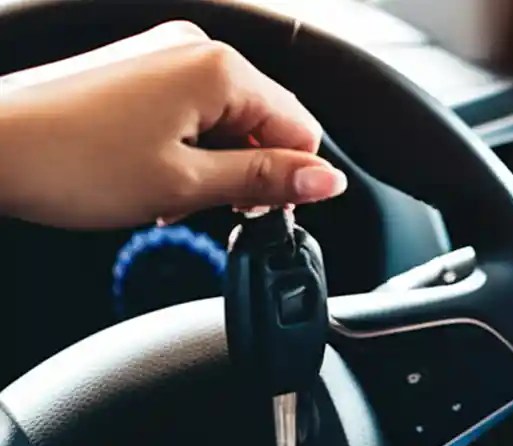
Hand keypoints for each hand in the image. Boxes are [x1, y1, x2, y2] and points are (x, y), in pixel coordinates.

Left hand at [0, 21, 346, 229]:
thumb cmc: (68, 161)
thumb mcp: (186, 184)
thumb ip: (266, 180)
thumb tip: (327, 181)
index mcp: (218, 69)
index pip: (300, 128)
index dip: (290, 179)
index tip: (262, 212)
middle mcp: (195, 49)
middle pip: (265, 122)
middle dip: (248, 172)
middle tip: (208, 209)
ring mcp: (162, 56)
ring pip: (226, 121)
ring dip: (214, 166)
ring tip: (170, 197)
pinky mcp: (137, 70)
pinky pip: (190, 111)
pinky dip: (185, 149)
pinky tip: (154, 177)